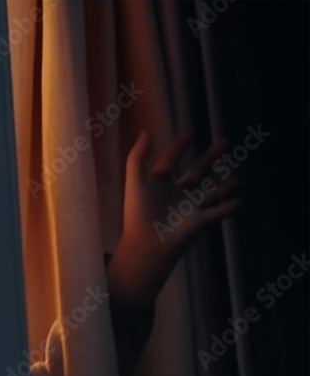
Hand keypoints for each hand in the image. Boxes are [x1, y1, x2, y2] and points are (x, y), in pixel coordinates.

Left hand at [106, 130, 241, 305]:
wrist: (148, 244)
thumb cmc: (139, 213)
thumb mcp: (135, 180)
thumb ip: (138, 156)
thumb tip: (146, 131)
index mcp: (158, 184)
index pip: (169, 161)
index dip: (178, 147)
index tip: (190, 131)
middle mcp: (175, 194)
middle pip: (197, 171)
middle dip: (210, 157)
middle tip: (224, 141)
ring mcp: (190, 207)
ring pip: (211, 190)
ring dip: (225, 183)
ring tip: (237, 174)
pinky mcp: (201, 221)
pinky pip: (219, 211)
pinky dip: (229, 206)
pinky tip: (239, 200)